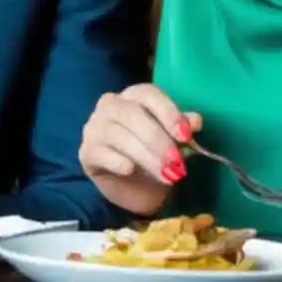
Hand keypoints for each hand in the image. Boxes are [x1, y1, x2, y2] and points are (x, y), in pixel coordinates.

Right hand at [78, 83, 202, 215]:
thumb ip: (181, 129)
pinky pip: (103, 153)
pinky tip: (133, 171)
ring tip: (165, 174)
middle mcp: (110, 105)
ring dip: (145, 156)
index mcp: (133, 96)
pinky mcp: (86, 152)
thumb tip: (195, 121)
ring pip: (118, 135)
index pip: (148, 94)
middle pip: (132, 114)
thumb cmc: (153, 156)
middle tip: (176, 161)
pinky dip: (120, 162)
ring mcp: (94, 127)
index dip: (168, 112)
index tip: (186, 135)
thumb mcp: (172, 142)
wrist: (133, 188)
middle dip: (157, 138)